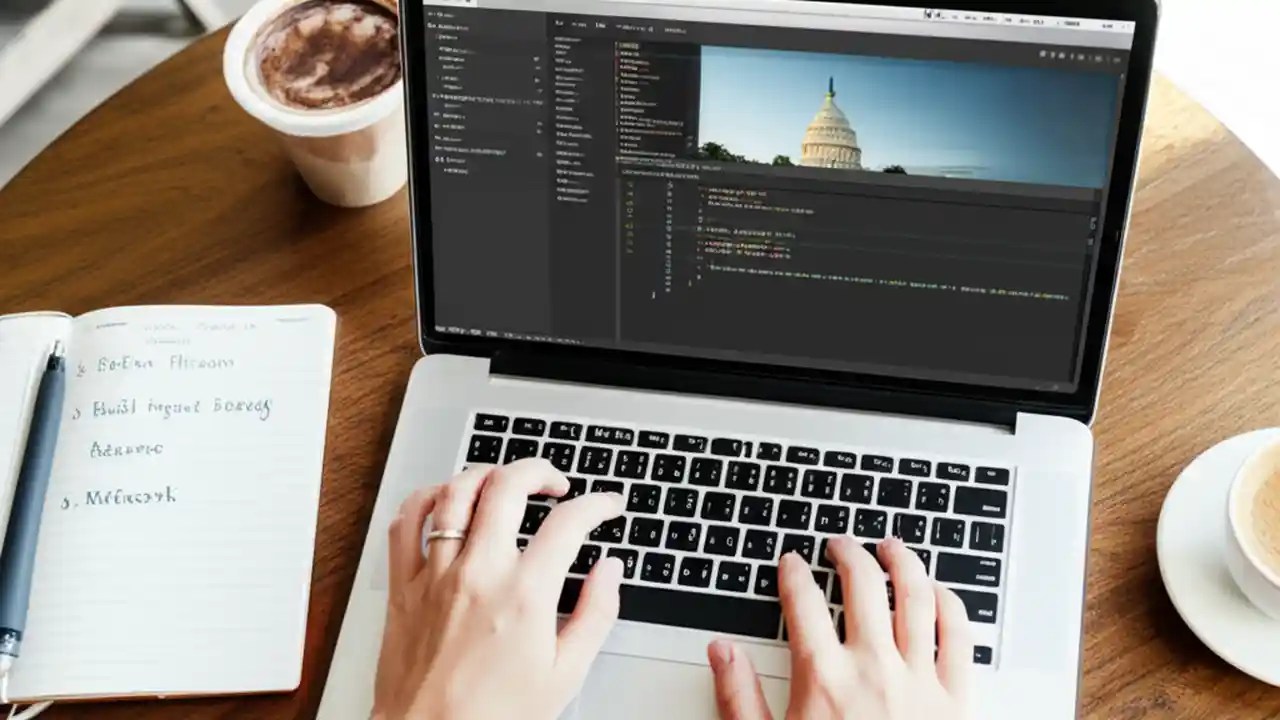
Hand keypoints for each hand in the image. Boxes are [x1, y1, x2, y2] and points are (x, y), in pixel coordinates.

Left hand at [372, 459, 625, 719]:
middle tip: (556, 483)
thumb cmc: (492, 719)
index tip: (606, 506)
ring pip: (455, 493)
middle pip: (508, 486)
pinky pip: (406, 524)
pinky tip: (444, 500)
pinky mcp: (403, 587)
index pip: (569, 523)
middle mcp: (478, 573)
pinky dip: (426, 499)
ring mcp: (436, 575)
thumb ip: (596, 614)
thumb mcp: (565, 674)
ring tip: (505, 481)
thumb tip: (610, 571)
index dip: (597, 505)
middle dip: (540, 471)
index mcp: (524, 594)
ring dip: (486, 474)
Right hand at [709, 538, 972, 719]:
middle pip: (863, 585)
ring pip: (915, 596)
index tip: (791, 563)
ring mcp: (920, 680)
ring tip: (891, 546)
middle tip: (840, 544)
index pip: (803, 603)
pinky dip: (948, 602)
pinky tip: (938, 590)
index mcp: (824, 679)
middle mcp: (874, 668)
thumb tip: (720, 653)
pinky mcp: (957, 698)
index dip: (794, 574)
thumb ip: (740, 698)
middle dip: (849, 554)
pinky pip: (958, 634)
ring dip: (903, 562)